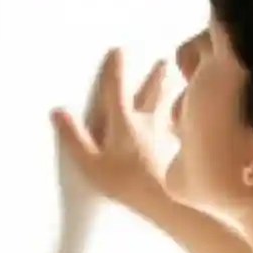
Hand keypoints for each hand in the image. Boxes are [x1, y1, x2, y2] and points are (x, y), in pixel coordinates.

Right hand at [52, 48, 175, 212]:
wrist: (168, 202)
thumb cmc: (127, 185)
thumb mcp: (91, 165)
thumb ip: (74, 138)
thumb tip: (58, 111)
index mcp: (123, 123)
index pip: (117, 89)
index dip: (116, 68)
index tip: (119, 50)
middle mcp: (148, 123)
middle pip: (153, 93)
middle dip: (157, 76)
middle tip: (164, 61)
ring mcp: (167, 137)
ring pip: (172, 108)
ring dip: (176, 93)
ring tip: (182, 82)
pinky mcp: (182, 152)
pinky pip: (186, 131)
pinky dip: (188, 123)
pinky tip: (193, 124)